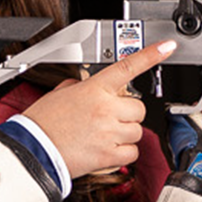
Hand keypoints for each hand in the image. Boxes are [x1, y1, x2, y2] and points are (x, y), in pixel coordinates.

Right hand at [21, 41, 177, 178]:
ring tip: (104, 136)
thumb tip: (89, 87)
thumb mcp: (60, 94)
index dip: (151, 55)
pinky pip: (133, 152)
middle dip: (129, 113)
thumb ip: (81, 87)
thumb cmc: (43, 123)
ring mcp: (109, 132)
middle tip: (111, 118)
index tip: (168, 47)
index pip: (128, 66)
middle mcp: (105, 108)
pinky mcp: (109, 155)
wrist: (33, 150)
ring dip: (126, 134)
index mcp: (94, 89)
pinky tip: (108, 150)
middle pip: (139, 108)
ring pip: (138, 131)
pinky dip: (124, 153)